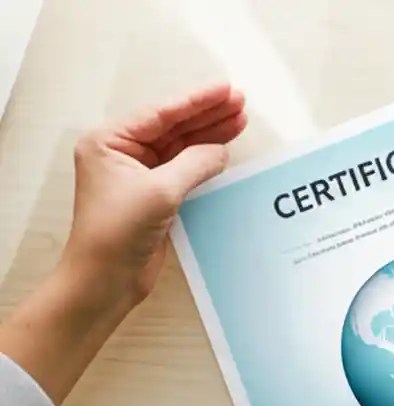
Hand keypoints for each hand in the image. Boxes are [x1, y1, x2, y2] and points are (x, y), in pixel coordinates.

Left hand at [63, 83, 246, 308]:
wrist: (105, 279)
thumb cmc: (117, 232)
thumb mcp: (160, 191)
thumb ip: (194, 164)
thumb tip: (220, 150)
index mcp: (109, 141)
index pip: (161, 113)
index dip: (197, 101)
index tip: (226, 89)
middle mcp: (121, 153)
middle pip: (172, 126)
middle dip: (206, 114)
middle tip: (240, 101)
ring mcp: (138, 174)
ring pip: (180, 146)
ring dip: (209, 134)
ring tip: (240, 119)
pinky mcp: (153, 195)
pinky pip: (183, 168)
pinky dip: (204, 158)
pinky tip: (224, 147)